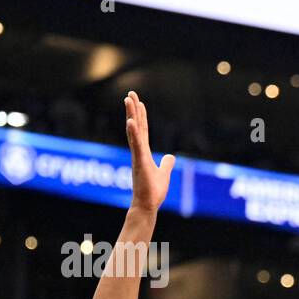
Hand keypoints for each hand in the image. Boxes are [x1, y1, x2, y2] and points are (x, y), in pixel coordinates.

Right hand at [124, 91, 174, 212]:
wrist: (148, 205)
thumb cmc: (153, 192)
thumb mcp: (164, 174)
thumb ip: (166, 164)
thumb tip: (171, 157)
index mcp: (144, 153)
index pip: (142, 130)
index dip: (141, 116)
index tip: (138, 102)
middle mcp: (139, 152)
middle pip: (136, 126)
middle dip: (133, 110)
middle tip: (130, 94)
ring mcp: (138, 156)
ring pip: (134, 132)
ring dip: (131, 115)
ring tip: (128, 100)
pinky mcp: (139, 163)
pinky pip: (136, 146)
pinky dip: (134, 134)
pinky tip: (131, 122)